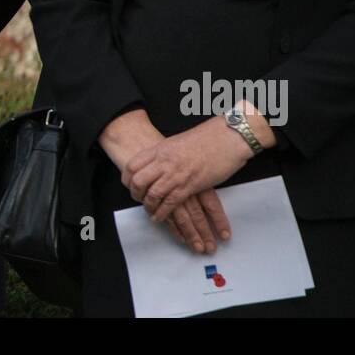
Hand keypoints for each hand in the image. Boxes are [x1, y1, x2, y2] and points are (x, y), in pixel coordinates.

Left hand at [99, 109, 231, 254]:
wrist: (227, 136)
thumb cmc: (207, 138)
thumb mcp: (178, 142)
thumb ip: (165, 153)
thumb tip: (157, 163)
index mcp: (160, 148)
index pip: (133, 165)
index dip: (127, 178)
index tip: (129, 185)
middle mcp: (164, 161)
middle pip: (138, 181)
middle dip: (135, 194)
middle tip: (139, 199)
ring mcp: (176, 173)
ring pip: (152, 194)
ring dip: (148, 206)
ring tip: (150, 211)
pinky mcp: (190, 185)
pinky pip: (170, 203)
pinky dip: (162, 213)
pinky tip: (160, 217)